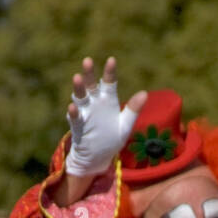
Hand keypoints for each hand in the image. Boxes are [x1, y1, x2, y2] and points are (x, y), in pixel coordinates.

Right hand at [65, 56, 146, 177]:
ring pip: (80, 97)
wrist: (98, 157)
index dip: (109, 72)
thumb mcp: (125, 126)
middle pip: (91, 85)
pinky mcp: (78, 126)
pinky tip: (73, 108)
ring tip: (77, 78)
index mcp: (107, 100)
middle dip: (89, 73)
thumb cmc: (111, 139)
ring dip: (78, 88)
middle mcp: (94, 103)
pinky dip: (73, 113)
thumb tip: (144, 93)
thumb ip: (132, 110)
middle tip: (88, 60)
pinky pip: (75, 118)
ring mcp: (85, 113)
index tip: (111, 60)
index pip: (108, 82)